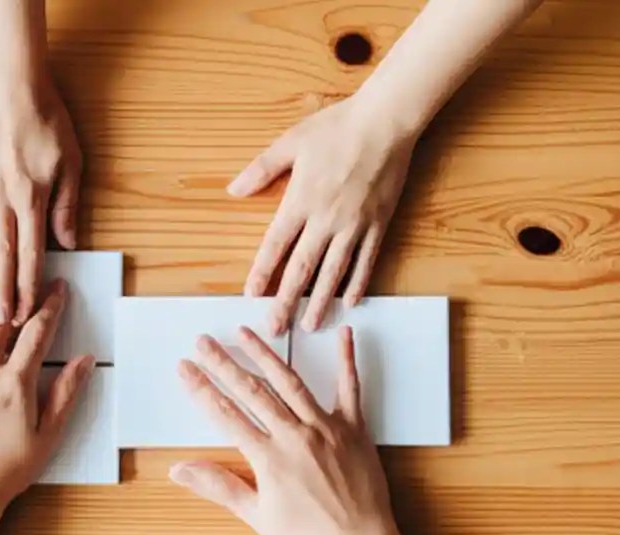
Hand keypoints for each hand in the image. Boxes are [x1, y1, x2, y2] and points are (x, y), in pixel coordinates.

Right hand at [0, 79, 81, 326]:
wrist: (12, 82)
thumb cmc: (47, 119)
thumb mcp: (71, 162)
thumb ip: (66, 205)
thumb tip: (69, 242)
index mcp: (31, 199)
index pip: (32, 252)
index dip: (28, 285)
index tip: (25, 313)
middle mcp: (1, 198)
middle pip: (1, 253)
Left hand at [0, 277, 92, 522]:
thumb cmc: (6, 469)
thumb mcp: (47, 435)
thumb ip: (65, 394)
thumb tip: (85, 361)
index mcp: (15, 383)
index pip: (37, 332)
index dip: (50, 306)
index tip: (58, 288)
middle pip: (2, 318)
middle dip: (15, 290)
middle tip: (22, 267)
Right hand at [170, 326, 403, 534]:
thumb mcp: (257, 515)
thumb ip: (218, 486)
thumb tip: (179, 469)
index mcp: (268, 458)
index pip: (225, 414)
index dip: (201, 388)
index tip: (185, 367)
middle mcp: (294, 435)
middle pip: (251, 390)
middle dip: (224, 362)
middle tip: (204, 340)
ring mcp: (325, 427)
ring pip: (290, 381)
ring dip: (265, 354)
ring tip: (245, 332)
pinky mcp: (354, 427)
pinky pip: (350, 387)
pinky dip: (347, 359)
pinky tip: (343, 333)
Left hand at [229, 96, 416, 334]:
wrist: (385, 121)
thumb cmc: (336, 128)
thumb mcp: (290, 142)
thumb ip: (261, 169)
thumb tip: (234, 190)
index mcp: (301, 200)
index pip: (276, 245)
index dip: (263, 272)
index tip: (251, 295)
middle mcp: (326, 219)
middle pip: (302, 269)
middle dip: (287, 302)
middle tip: (277, 328)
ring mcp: (354, 225)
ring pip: (334, 272)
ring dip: (321, 301)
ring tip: (311, 326)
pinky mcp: (378, 224)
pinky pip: (367, 261)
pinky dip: (358, 284)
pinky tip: (351, 302)